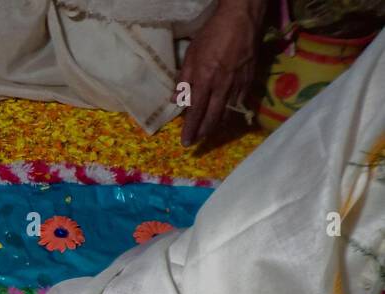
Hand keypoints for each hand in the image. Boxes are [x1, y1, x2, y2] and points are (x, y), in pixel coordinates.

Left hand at [178, 0, 262, 146]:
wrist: (242, 19)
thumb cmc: (212, 34)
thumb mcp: (191, 55)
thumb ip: (184, 80)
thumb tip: (175, 100)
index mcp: (205, 80)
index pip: (195, 112)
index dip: (190, 129)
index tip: (186, 142)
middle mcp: (222, 86)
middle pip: (212, 117)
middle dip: (203, 132)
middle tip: (196, 142)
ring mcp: (238, 83)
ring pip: (228, 112)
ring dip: (217, 125)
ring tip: (208, 132)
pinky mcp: (250, 79)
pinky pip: (240, 102)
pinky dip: (231, 112)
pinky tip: (226, 116)